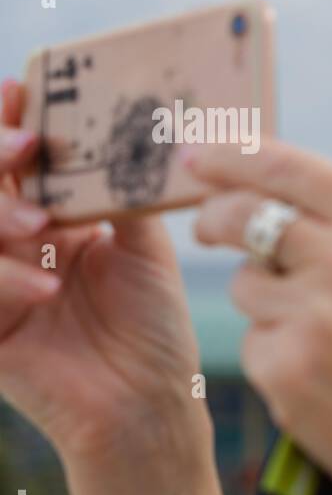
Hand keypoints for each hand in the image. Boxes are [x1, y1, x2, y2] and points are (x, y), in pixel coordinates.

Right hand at [0, 79, 208, 460]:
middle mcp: (13, 242)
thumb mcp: (145, 249)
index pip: (10, 158)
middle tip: (26, 147)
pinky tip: (46, 288)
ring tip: (44, 225)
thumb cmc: (154, 327)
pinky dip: (3, 280)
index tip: (21, 91)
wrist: (151, 404)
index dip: (5, 121)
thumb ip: (124, 195)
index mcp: (50, 216)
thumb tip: (125, 132)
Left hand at [186, 136, 331, 494]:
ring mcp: (316, 316)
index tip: (198, 155)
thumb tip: (261, 187)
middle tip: (207, 226)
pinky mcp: (285, 366)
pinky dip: (273, 349)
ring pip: (243, 281)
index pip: (288, 167)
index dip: (232, 155)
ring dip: (262, 297)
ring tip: (319, 332)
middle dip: (215, 216)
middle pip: (244, 215)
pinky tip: (317, 373)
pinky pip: (251, 337)